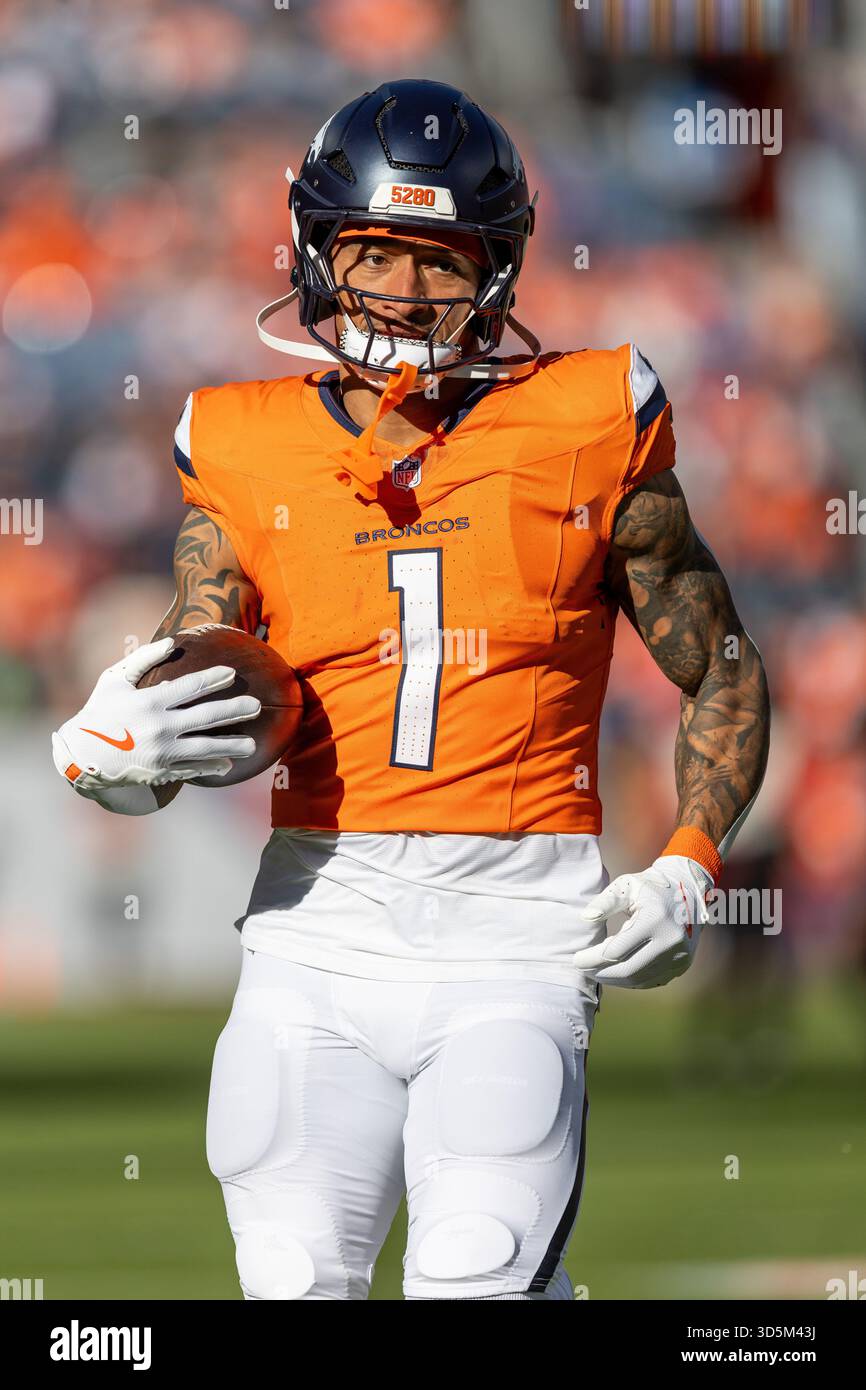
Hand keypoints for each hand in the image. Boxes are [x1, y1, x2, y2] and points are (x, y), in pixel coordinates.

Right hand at [51, 637, 259, 813]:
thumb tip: (172, 642)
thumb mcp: (113, 679)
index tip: (231, 673)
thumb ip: (143, 658)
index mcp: (150, 702)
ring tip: (253, 744)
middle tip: (256, 706)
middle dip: (235, 710)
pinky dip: (211, 766)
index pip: (190, 687)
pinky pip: (192, 769)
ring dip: (232, 745)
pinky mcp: (161, 772)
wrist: (81, 755)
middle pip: (207, 717)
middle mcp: (160, 727)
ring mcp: (162, 752)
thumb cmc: (100, 712)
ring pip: (206, 748)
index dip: (214, 678)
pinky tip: (227, 763)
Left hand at [571, 854, 713, 988]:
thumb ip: (605, 902)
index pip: (615, 951)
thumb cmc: (651, 887)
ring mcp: (679, 956)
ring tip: (597, 971)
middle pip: (627, 970)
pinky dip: (631, 979)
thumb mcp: (626, 886)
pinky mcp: (682, 965)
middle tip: (584, 969)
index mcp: (654, 920)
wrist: (689, 890)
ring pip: (639, 979)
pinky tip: (617, 972)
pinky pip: (651, 981)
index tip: (576, 959)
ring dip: (614, 979)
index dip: (592, 959)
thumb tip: (585, 918)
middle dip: (600, 973)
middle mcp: (670, 941)